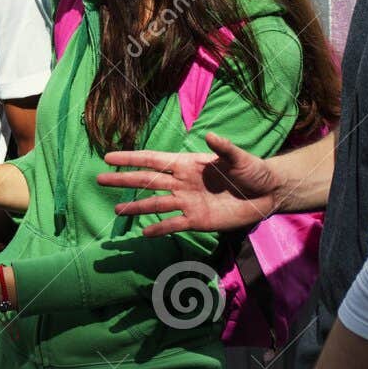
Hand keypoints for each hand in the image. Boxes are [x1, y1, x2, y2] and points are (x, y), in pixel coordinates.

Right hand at [96, 132, 281, 236]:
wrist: (268, 194)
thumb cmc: (253, 171)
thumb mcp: (240, 157)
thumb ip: (224, 148)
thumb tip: (210, 135)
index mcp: (187, 164)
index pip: (153, 160)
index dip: (131, 159)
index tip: (109, 158)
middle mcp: (182, 182)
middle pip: (147, 181)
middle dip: (123, 180)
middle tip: (99, 179)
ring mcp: (187, 202)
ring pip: (156, 204)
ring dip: (137, 207)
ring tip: (117, 210)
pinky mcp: (197, 220)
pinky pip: (174, 224)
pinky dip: (159, 229)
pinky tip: (143, 233)